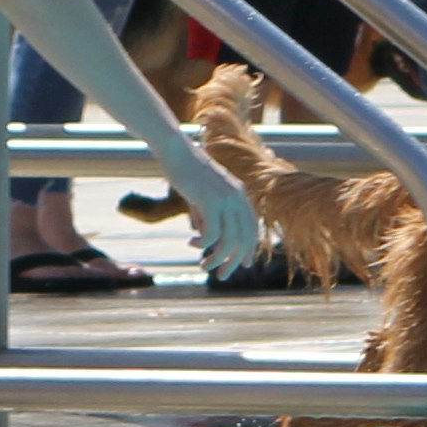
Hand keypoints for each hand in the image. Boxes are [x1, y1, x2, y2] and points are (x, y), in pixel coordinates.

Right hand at [177, 162, 266, 278]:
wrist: (176, 151)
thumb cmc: (186, 170)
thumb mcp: (201, 194)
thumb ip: (206, 212)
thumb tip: (204, 233)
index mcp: (239, 194)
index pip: (250, 229)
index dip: (247, 249)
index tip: (241, 265)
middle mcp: (237, 197)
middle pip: (243, 239)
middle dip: (233, 261)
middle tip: (221, 275)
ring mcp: (225, 198)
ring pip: (229, 240)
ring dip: (217, 259)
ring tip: (204, 267)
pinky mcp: (210, 200)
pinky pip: (212, 233)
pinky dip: (203, 244)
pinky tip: (192, 244)